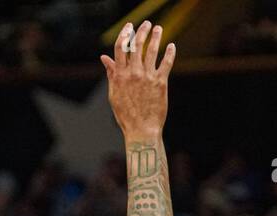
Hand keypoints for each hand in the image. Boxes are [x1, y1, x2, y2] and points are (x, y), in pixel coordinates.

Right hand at [100, 21, 174, 139]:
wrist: (142, 131)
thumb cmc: (126, 115)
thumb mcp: (114, 94)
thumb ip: (111, 74)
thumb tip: (104, 58)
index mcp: (120, 75)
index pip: (120, 48)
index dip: (124, 34)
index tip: (129, 27)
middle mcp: (133, 73)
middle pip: (136, 45)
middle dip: (141, 31)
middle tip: (146, 24)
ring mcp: (147, 77)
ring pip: (151, 51)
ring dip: (156, 37)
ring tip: (159, 29)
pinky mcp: (161, 83)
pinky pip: (166, 64)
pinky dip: (170, 53)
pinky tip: (172, 46)